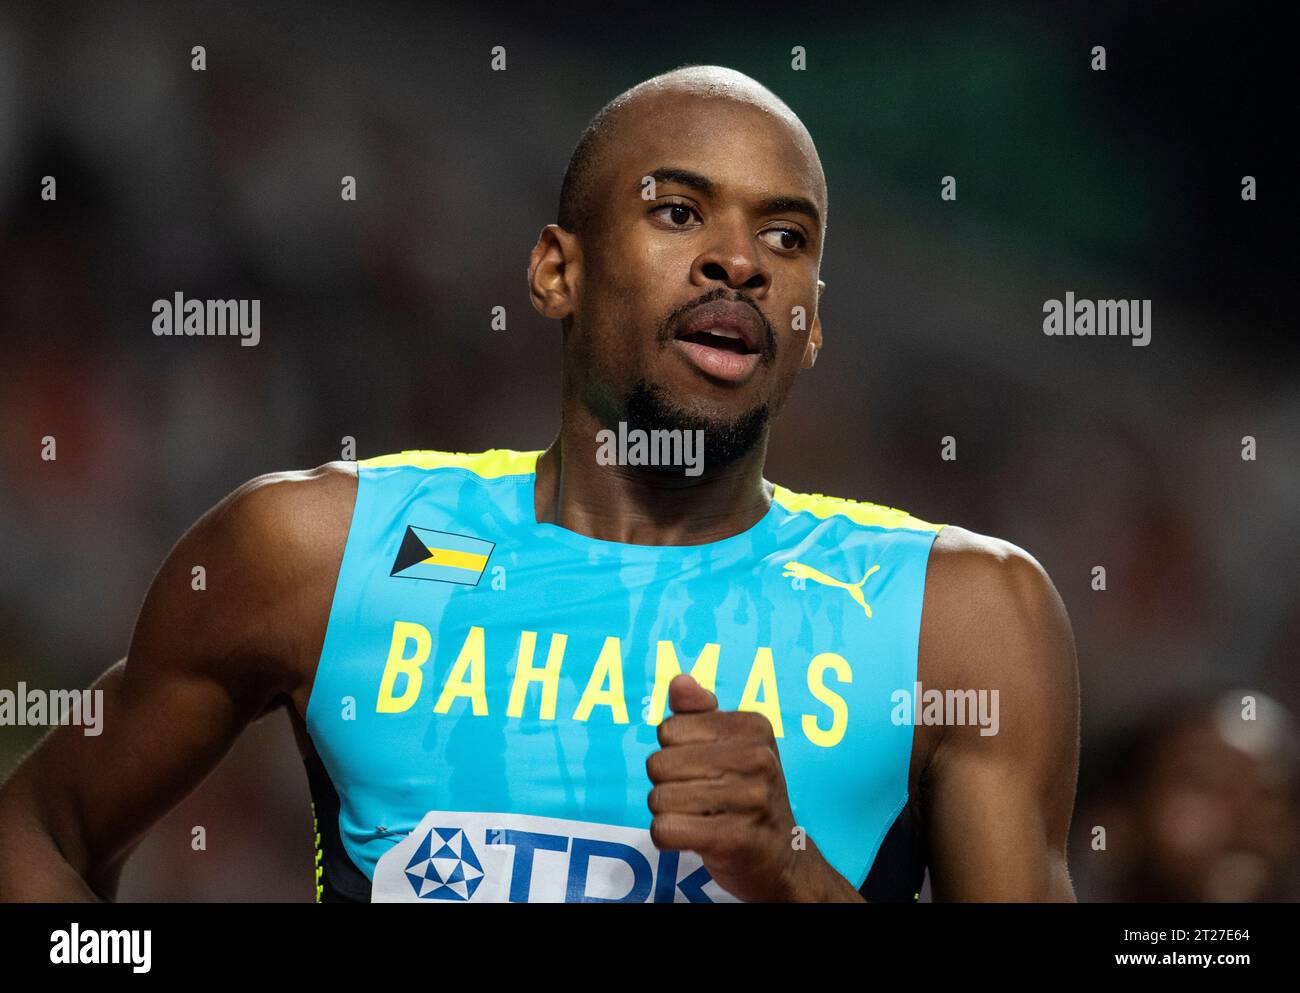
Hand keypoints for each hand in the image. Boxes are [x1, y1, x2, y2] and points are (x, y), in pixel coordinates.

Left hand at [646, 673, 851, 900]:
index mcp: (754, 726)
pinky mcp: (735, 839)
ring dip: (667, 813)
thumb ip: (699, 712)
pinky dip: (667, 837)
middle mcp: (758, 758)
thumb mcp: (730, 746)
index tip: (702, 768)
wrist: (781, 858)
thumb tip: (679, 681)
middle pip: (659, 763)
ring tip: (699, 817)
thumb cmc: (746, 794)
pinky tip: (692, 838)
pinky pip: (665, 829)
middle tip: (697, 797)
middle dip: (666, 784)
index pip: (669, 729)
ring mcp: (750, 799)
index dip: (673, 752)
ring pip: (659, 798)